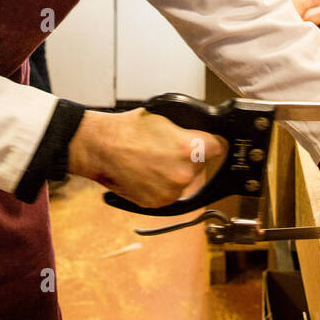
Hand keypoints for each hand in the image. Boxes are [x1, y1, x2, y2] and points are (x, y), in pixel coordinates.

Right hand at [67, 108, 227, 208]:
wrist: (102, 148)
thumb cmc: (127, 130)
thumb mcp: (166, 116)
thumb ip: (188, 129)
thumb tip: (202, 132)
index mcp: (191, 148)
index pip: (217, 147)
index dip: (207, 142)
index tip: (203, 143)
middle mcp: (185, 173)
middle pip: (201, 165)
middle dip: (189, 158)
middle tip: (168, 149)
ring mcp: (172, 190)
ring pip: (185, 180)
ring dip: (175, 173)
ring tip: (153, 161)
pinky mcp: (159, 203)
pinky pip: (170, 193)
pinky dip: (162, 185)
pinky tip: (147, 172)